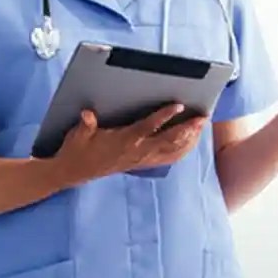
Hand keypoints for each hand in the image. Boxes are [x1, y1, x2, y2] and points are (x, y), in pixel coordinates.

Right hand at [54, 104, 206, 184]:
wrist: (74, 172)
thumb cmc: (78, 149)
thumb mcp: (78, 134)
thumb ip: (85, 124)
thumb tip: (88, 114)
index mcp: (123, 141)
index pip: (147, 127)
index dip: (163, 116)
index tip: (178, 105)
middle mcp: (136, 152)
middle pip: (167, 140)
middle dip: (187, 129)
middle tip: (203, 116)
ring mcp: (141, 159)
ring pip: (172, 151)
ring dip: (189, 139)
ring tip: (202, 126)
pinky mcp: (143, 164)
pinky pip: (168, 158)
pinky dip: (182, 150)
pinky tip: (191, 141)